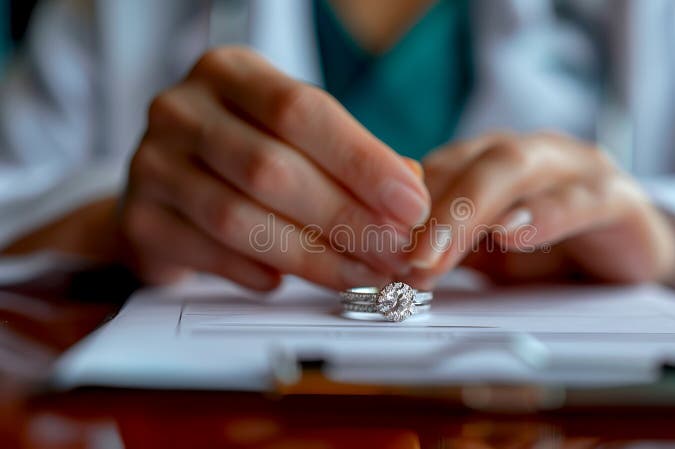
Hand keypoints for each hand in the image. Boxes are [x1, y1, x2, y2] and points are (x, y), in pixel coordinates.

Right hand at [121, 46, 428, 289]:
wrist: (168, 185)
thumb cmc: (247, 153)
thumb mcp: (296, 137)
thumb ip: (350, 159)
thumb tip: (410, 194)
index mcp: (230, 73)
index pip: (301, 111)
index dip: (362, 162)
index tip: (412, 204)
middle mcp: (182, 110)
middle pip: (272, 169)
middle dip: (346, 219)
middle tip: (395, 253)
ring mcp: (151, 164)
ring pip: (239, 219)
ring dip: (312, 257)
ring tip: (361, 275)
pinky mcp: (139, 220)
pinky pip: (211, 254)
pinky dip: (259, 271)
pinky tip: (291, 281)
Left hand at [404, 132, 674, 287]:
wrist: (629, 262)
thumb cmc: (553, 251)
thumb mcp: (490, 253)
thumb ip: (450, 245)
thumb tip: (387, 257)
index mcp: (495, 159)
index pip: (442, 167)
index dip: (406, 204)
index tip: (375, 244)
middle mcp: (532, 152)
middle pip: (475, 161)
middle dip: (434, 209)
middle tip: (406, 256)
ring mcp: (576, 168)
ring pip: (517, 169)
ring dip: (471, 209)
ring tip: (438, 251)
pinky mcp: (618, 197)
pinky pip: (581, 200)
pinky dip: (545, 215)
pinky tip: (514, 233)